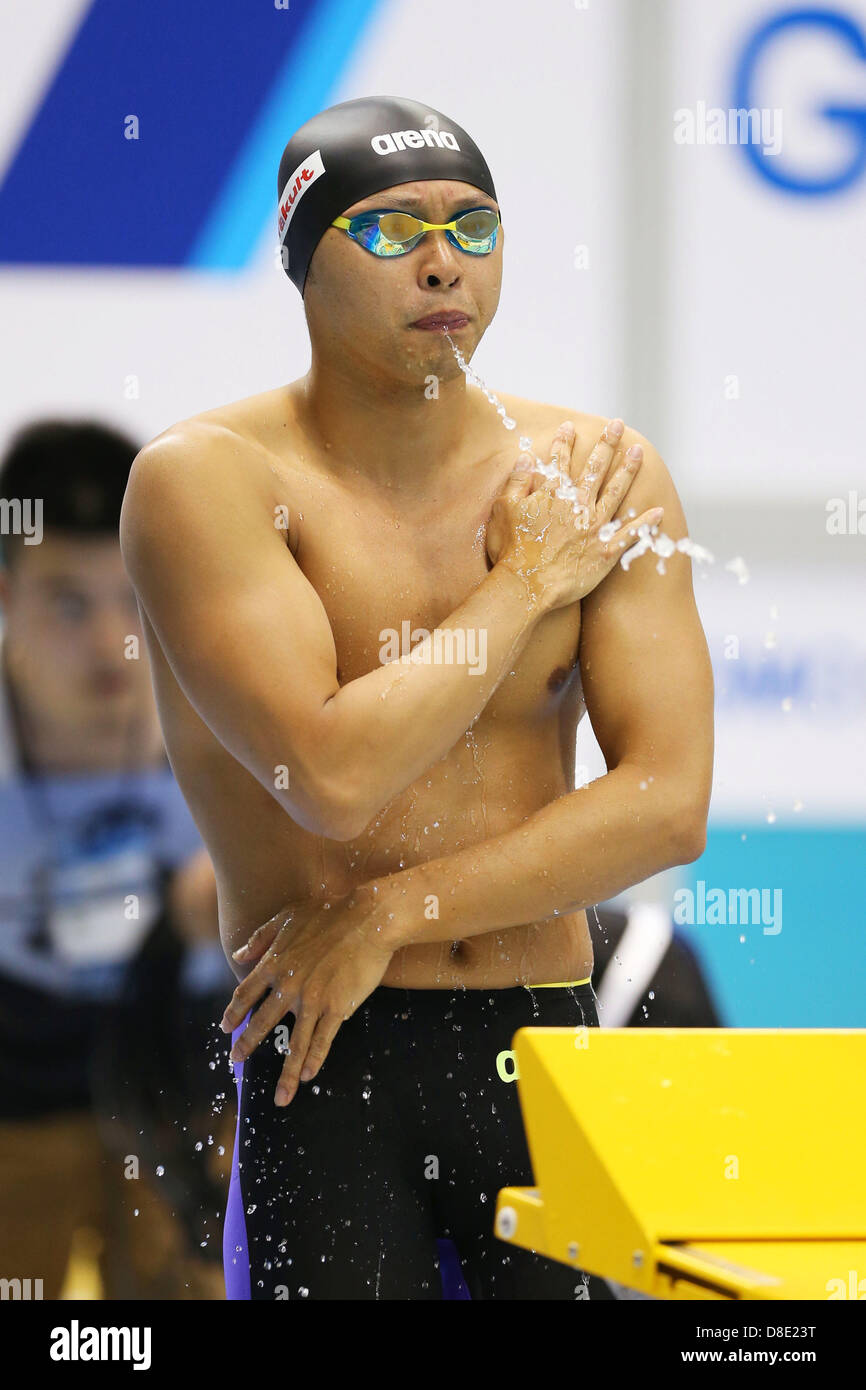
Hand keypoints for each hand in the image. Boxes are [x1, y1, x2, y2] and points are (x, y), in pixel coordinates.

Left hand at [219, 886, 394, 1105]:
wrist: (367, 918)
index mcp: (275, 963)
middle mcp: (288, 985)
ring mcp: (313, 999)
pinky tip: (308, 1076)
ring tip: (279, 1097)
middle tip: (237, 1061)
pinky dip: (314, 1059)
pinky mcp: (337, 1006)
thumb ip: (260, 938)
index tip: (226, 1027)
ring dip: (285, 1073)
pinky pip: (323, 1039)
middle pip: (262, 1023)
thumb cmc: (329, 914)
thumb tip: (238, 956)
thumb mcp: (287, 918)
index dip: (234, 1012)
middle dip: (247, 1044)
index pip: (245, 994)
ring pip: (294, 1043)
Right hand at [486, 418, 662, 610]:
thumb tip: (526, 458)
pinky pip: (630, 535)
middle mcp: (578, 506)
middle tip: (617, 425)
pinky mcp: (605, 551)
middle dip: (606, 444)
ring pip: (616, 492)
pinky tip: (657, 511)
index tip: (571, 427)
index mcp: (553, 496)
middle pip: (595, 469)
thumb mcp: (504, 510)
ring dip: (628, 470)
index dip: (565, 443)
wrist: (527, 586)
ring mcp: (594, 528)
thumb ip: (517, 482)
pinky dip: (644, 524)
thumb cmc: (510, 551)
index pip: (561, 462)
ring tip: (638, 452)